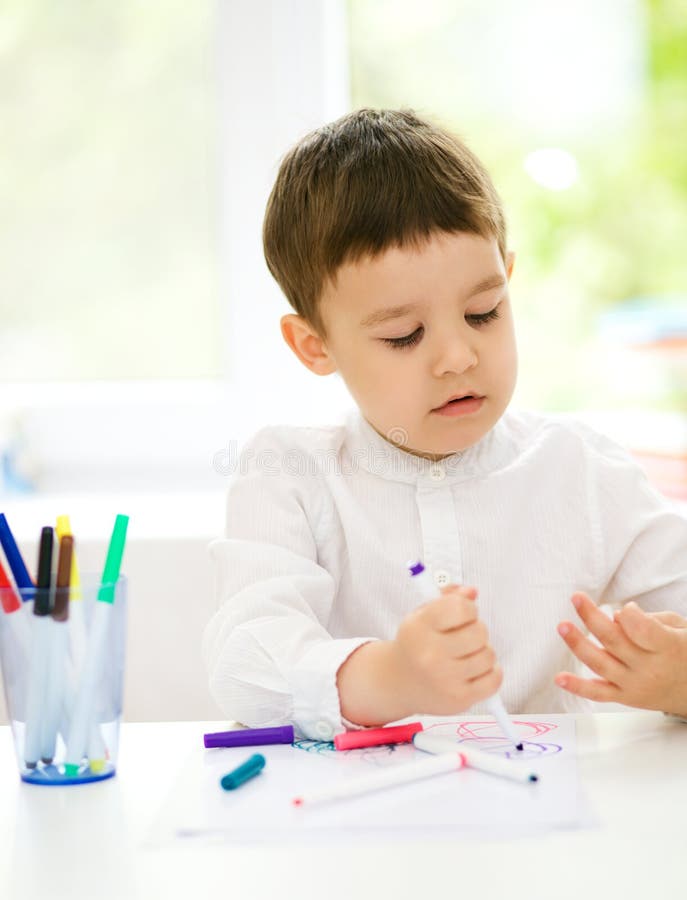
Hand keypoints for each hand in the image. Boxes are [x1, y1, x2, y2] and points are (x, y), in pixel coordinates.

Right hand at [390, 584, 502, 715]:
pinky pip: (494, 680)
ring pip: (488, 655)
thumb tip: (472, 592)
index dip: (468, 608)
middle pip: (479, 632)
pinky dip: (491, 672)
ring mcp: (444, 679)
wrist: (398, 682)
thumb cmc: (417, 642)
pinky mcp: (459, 699)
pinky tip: (476, 669)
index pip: (460, 607)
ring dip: (483, 652)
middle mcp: (429, 654)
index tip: (463, 613)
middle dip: (477, 630)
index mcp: (419, 627)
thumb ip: (448, 597)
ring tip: (467, 654)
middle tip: (465, 635)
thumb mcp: (424, 614)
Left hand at [555, 592, 686, 716]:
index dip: (630, 614)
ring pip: (601, 663)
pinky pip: (598, 694)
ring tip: (563, 626)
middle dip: (592, 617)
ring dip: (578, 644)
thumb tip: (617, 616)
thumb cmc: (684, 653)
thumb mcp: (680, 628)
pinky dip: (577, 687)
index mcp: (667, 647)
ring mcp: (634, 684)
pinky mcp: (624, 697)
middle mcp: (649, 668)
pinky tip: (560, 678)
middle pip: (614, 640)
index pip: (643, 630)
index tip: (626, 608)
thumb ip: (650, 620)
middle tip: (576, 598)